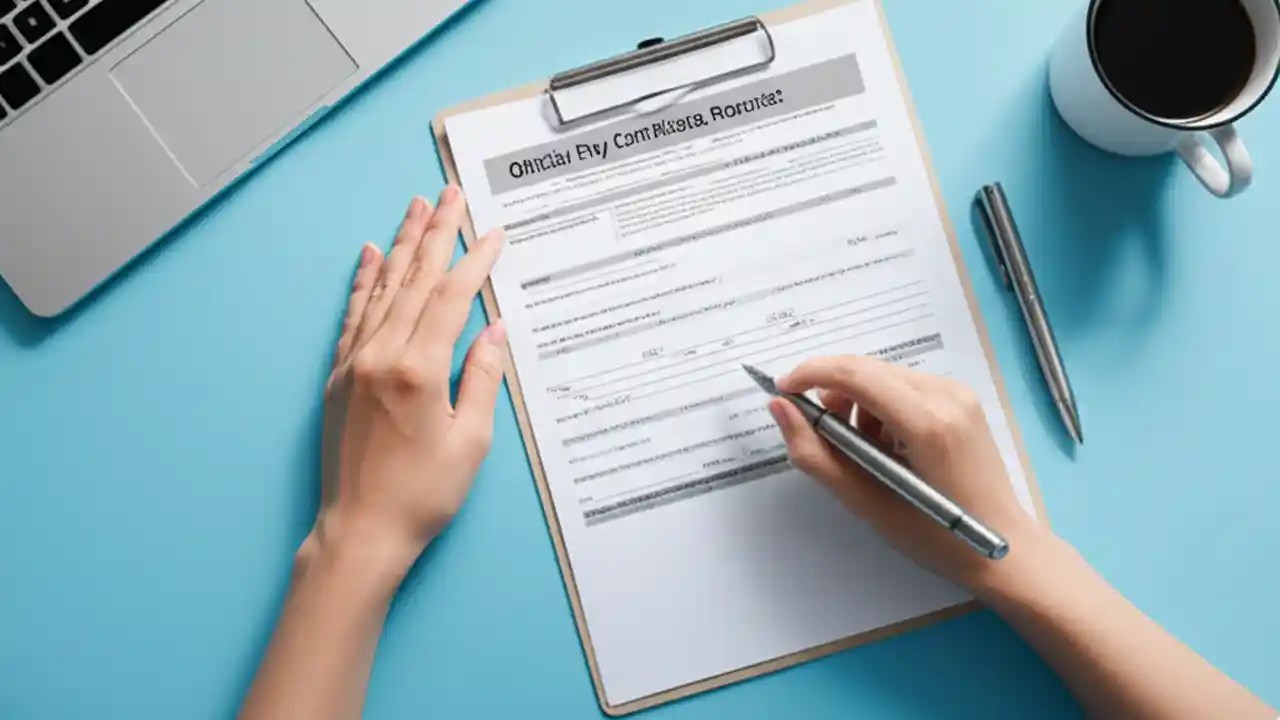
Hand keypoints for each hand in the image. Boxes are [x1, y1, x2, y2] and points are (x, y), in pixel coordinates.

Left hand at [306, 188, 505, 581]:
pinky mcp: (339, 377)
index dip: (474, 262)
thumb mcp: (470, 442)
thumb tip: (495, 330)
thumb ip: (483, 379)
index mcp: (419, 370)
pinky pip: (352, 316)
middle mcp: (381, 356)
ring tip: (415, 207)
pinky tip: (370, 256)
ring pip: (381, 290)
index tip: (493, 234)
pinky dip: (362, 283)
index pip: (450, 299)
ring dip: (400, 245)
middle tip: (449, 194)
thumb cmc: (422, 496)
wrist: (360, 532)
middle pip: (413, 281)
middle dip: (436, 234)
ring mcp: (355, 363)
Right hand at [770, 356, 1045, 596]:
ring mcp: (958, 394)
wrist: (1005, 551)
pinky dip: (883, 408)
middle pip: (868, 369)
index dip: (810, 375)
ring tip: (864, 451)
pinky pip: (905, 387)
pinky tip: (889, 447)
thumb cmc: (936, 537)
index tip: (782, 392)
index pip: (856, 374)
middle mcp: (946, 395)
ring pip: (884, 377)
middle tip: (821, 434)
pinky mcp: (962, 400)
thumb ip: (814, 453)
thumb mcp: (864, 502)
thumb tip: (781, 408)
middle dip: (832, 392)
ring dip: (859, 404)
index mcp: (927, 422)